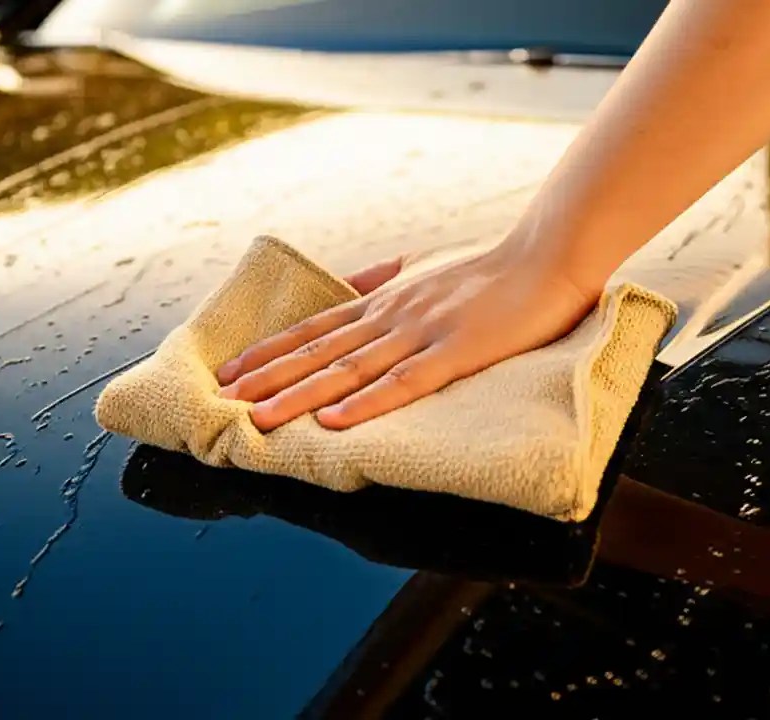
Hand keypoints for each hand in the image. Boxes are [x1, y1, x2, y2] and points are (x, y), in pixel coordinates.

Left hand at [216, 243, 598, 430]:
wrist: (547, 255)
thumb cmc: (496, 267)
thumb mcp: (434, 271)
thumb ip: (396, 282)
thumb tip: (365, 285)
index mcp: (389, 301)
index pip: (317, 328)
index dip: (272, 351)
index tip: (233, 370)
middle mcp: (393, 316)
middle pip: (319, 351)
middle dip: (268, 377)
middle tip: (222, 398)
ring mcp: (421, 334)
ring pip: (348, 369)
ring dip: (298, 394)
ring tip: (257, 416)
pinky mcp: (455, 352)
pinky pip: (402, 383)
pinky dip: (364, 403)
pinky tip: (333, 420)